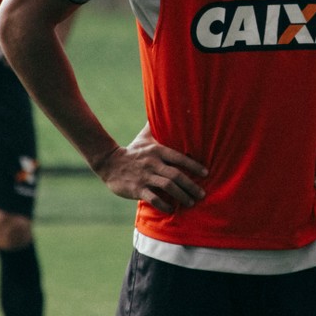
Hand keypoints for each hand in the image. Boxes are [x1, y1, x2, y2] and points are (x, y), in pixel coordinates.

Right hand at [92, 123, 207, 213]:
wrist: (109, 163)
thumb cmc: (133, 151)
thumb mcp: (144, 137)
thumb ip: (156, 125)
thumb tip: (164, 107)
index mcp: (157, 150)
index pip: (179, 157)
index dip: (194, 165)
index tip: (206, 173)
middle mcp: (153, 163)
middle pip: (176, 175)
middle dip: (191, 185)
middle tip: (202, 194)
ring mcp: (145, 176)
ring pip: (167, 187)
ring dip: (181, 196)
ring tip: (191, 202)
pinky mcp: (137, 189)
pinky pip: (153, 198)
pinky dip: (164, 205)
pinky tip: (171, 209)